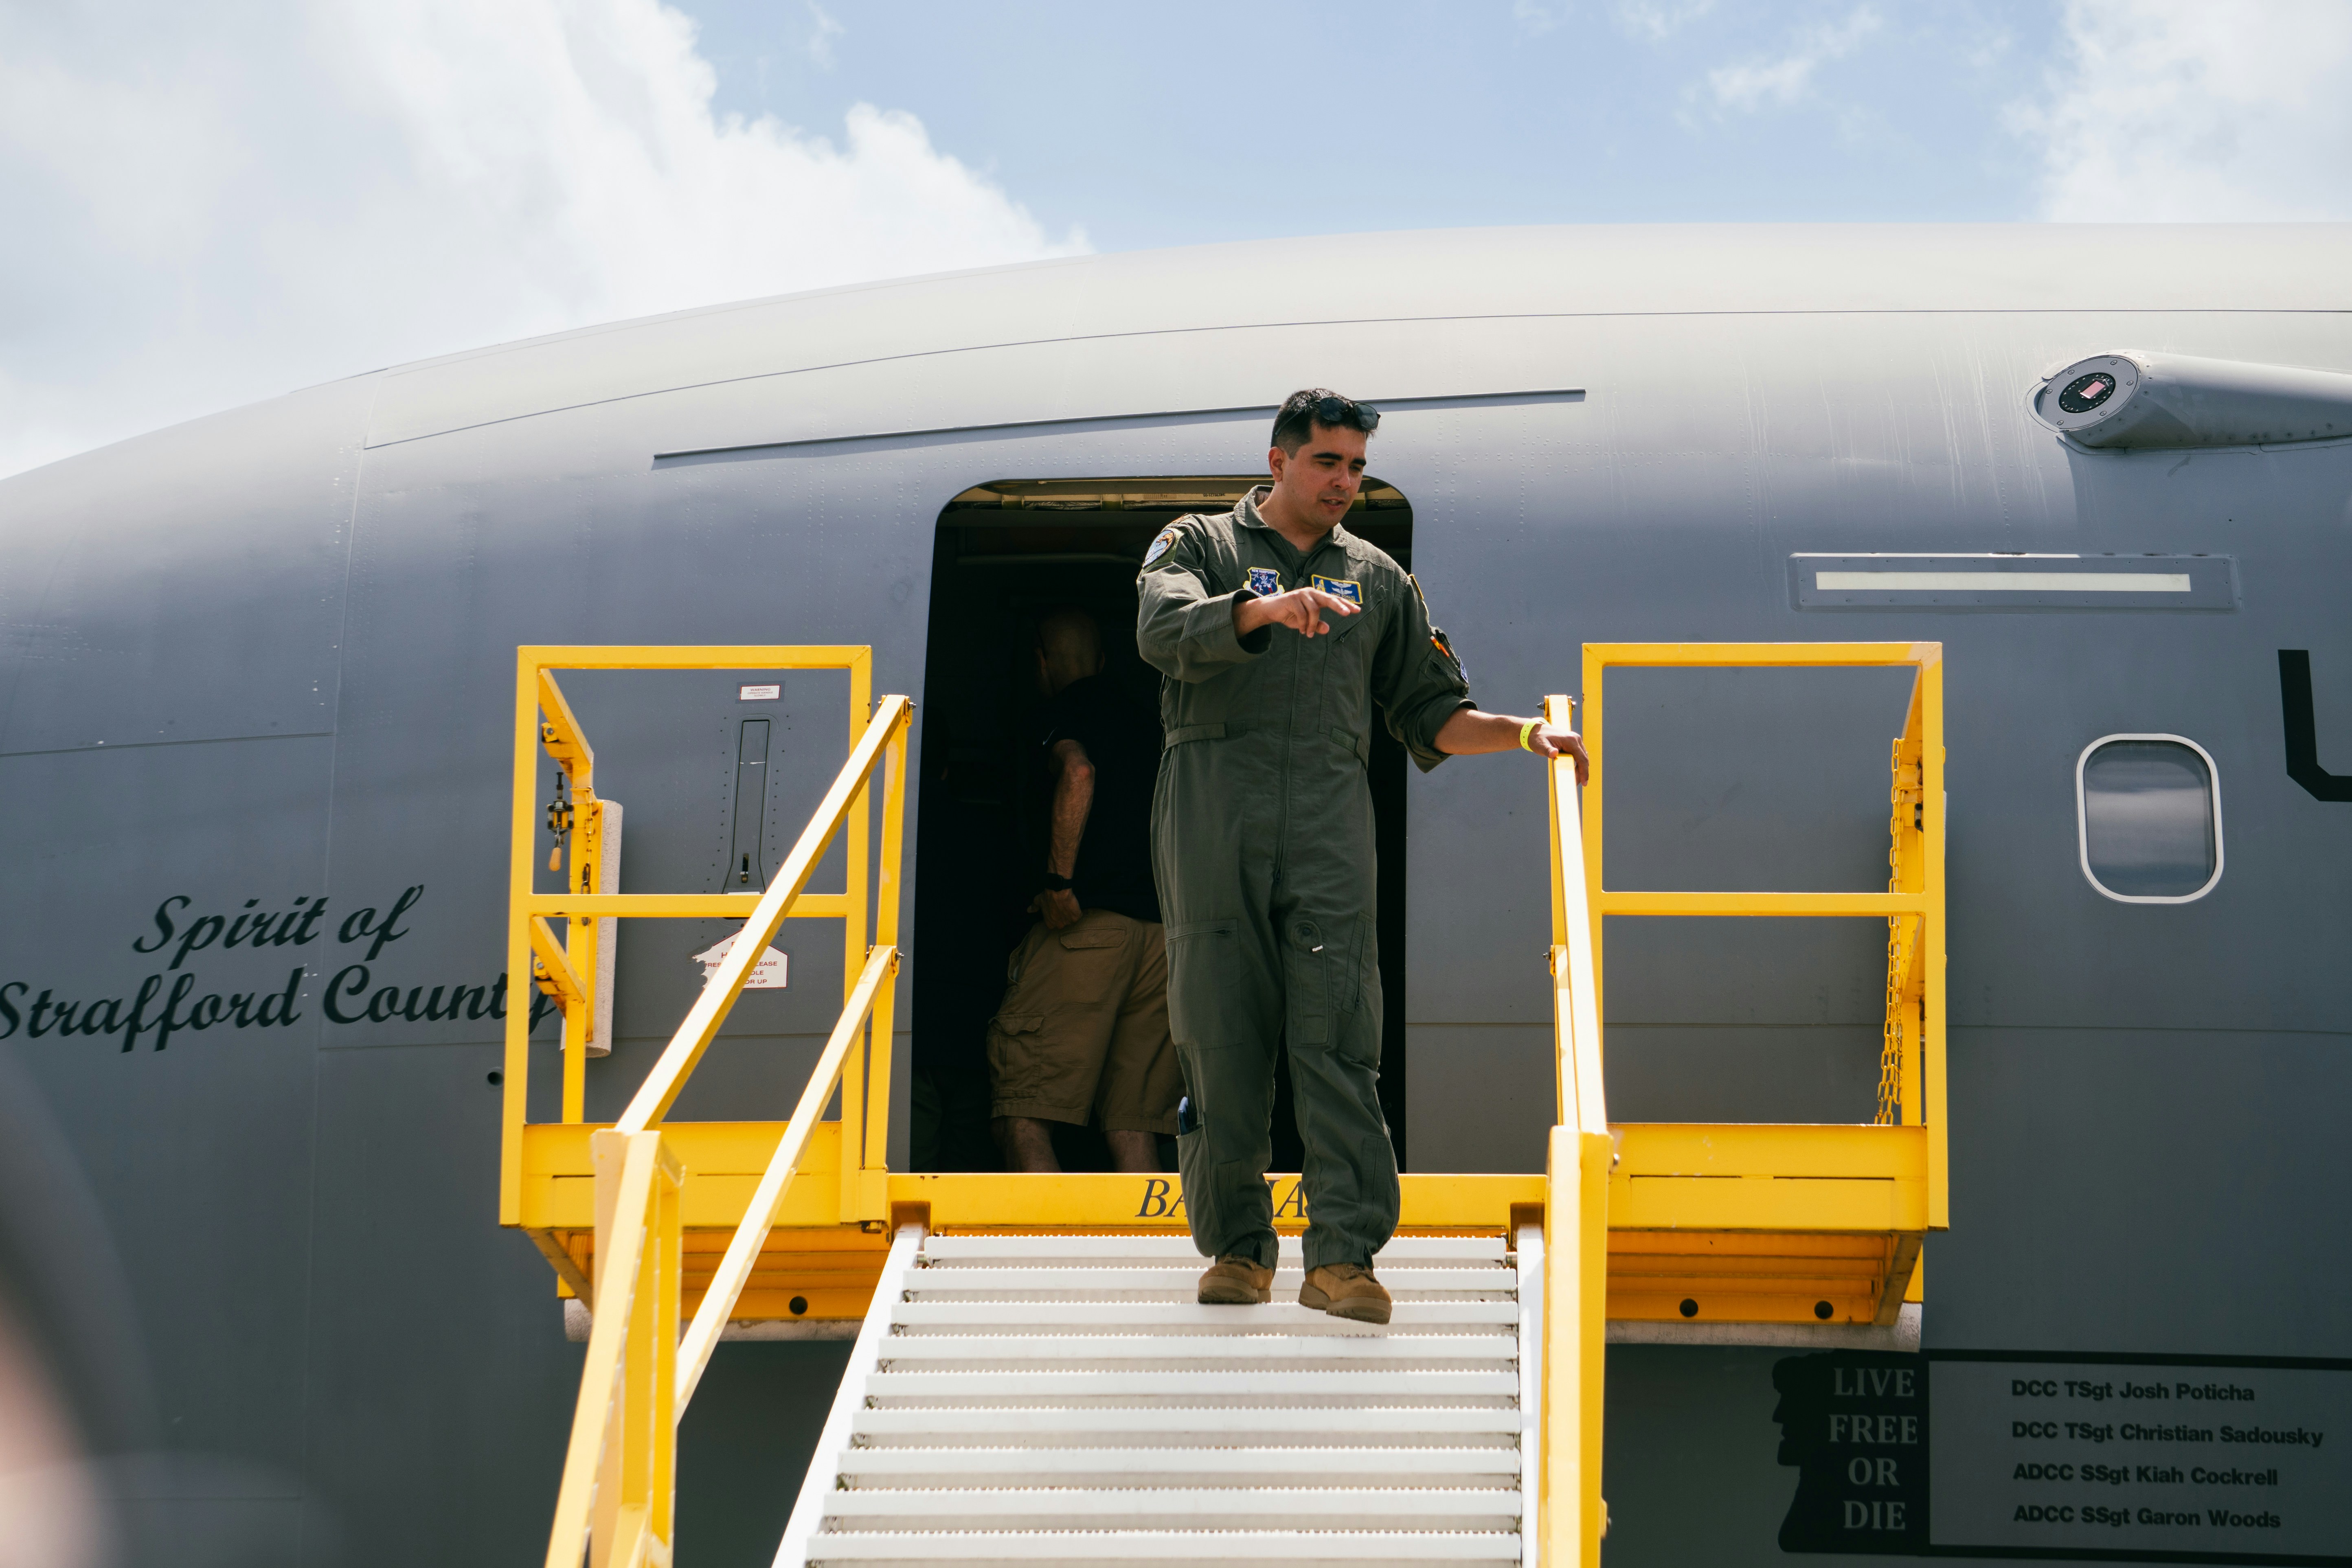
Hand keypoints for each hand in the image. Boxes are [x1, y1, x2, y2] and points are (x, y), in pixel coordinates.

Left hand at [1031, 887, 1081, 928]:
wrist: (1058, 891)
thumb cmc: (1047, 896)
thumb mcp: (1038, 901)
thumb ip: (1034, 907)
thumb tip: (1028, 910)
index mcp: (1049, 923)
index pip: (1053, 924)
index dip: (1055, 917)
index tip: (1056, 910)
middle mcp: (1059, 925)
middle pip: (1063, 923)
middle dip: (1063, 917)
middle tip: (1063, 908)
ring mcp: (1068, 922)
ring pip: (1071, 920)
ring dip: (1070, 915)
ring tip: (1069, 906)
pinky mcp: (1076, 917)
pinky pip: (1078, 916)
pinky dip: (1077, 912)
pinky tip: (1074, 906)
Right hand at [1234, 586, 1358, 638]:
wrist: (1271, 610)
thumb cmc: (1290, 615)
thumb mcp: (1305, 623)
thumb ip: (1316, 625)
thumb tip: (1327, 629)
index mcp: (1316, 597)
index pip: (1333, 600)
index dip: (1345, 604)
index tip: (1357, 610)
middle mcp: (1310, 593)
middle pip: (1328, 598)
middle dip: (1338, 606)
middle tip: (1347, 613)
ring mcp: (1301, 594)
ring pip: (1314, 610)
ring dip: (1312, 624)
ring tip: (1308, 634)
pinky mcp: (1292, 599)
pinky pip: (1302, 614)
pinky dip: (1303, 624)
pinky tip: (1302, 631)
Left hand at [1533, 726, 1590, 784]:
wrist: (1535, 731)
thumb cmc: (1538, 739)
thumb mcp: (1541, 746)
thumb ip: (1547, 750)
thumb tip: (1554, 753)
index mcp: (1570, 740)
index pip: (1582, 758)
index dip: (1584, 772)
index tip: (1584, 783)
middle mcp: (1575, 739)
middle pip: (1584, 759)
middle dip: (1583, 773)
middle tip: (1576, 784)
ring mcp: (1575, 740)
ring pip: (1583, 757)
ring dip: (1581, 769)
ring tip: (1575, 780)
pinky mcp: (1573, 743)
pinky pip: (1579, 755)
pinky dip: (1578, 764)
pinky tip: (1574, 772)